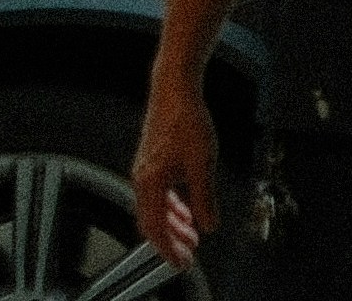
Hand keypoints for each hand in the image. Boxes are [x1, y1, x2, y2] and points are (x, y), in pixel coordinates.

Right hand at [130, 70, 221, 268]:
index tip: (181, 263)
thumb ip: (204, 198)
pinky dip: (173, 205)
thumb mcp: (202, 164)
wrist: (175, 89)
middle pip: (153, 222)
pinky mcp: (153, 161)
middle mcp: (142, 180)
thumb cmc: (186, 120)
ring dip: (174, 223)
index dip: (168, 249)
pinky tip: (188, 208)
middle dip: (171, 240)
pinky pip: (160, 193)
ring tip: (193, 234)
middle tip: (188, 255)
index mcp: (149, 184)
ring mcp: (146, 170)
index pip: (155, 229)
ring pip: (157, 208)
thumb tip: (209, 225)